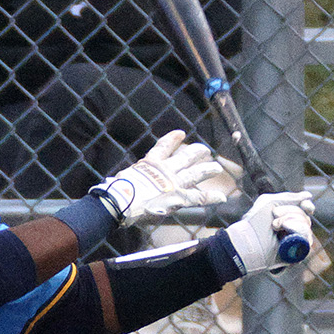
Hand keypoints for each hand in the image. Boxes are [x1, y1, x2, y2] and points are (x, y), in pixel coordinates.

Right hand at [90, 130, 238, 226]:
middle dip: (196, 153)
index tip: (180, 133)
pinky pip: (199, 197)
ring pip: (196, 173)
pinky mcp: (179, 197)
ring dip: (207, 169)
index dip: (172, 139)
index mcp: (150, 163)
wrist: (121, 199)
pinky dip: (211, 198)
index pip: (162, 147)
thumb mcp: (119, 179)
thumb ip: (124, 180)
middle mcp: (165, 169)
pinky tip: (222, 198)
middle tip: (204, 150)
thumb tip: (111, 184)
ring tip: (216, 167)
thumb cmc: (116, 192)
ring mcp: (174, 182)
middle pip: (185, 157)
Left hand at [222, 190, 315, 275]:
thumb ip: (290, 197)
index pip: (306, 211)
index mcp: (287, 218)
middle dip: (291, 212)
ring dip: (292, 221)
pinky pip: (307, 240)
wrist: (247, 240)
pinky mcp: (295, 254)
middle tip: (274, 215)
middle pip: (306, 218)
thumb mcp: (270, 202)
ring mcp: (294, 242)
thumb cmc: (254, 222)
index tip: (306, 205)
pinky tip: (284, 230)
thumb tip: (308, 196)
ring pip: (306, 227)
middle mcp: (292, 230)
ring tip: (275, 225)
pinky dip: (298, 230)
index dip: (307, 207)